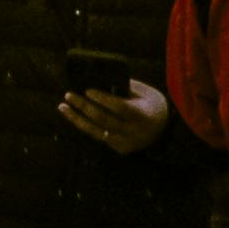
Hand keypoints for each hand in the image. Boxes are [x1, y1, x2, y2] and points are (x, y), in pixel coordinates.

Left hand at [52, 75, 174, 152]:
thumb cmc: (152, 104)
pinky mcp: (120, 148)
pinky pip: (99, 136)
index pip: (120, 107)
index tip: (87, 90)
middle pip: (104, 120)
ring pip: (97, 132)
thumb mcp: (146, 93)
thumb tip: (99, 79)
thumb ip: (125, 87)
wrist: (165, 129)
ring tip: (63, 106)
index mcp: (143, 115)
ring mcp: (127, 142)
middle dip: (84, 107)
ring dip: (77, 119)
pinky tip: (74, 115)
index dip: (103, 99)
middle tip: (69, 95)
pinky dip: (86, 125)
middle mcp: (134, 132)